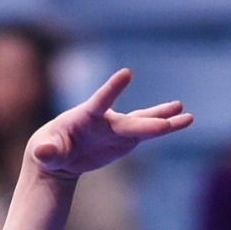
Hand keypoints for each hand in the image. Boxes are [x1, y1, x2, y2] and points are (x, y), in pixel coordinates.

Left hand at [27, 69, 192, 179]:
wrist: (60, 156)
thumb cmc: (48, 150)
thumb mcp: (43, 153)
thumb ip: (45, 152)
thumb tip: (43, 152)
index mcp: (85, 116)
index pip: (100, 100)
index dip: (112, 89)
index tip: (126, 73)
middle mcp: (106, 119)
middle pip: (129, 121)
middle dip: (148, 122)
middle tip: (168, 119)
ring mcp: (118, 128)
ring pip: (144, 123)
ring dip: (164, 120)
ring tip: (187, 116)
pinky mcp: (126, 139)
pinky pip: (148, 133)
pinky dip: (166, 128)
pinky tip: (184, 120)